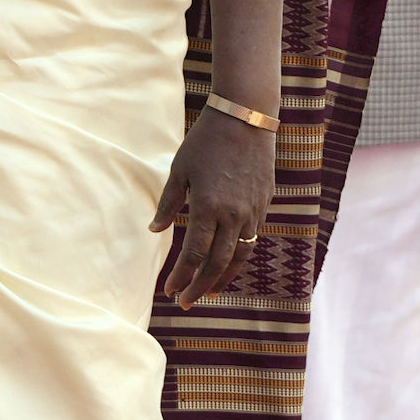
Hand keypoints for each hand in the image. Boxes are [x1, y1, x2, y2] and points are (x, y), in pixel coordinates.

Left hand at [152, 106, 276, 305]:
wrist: (246, 118)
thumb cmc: (206, 141)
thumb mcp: (180, 170)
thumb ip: (168, 203)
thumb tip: (154, 230)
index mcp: (209, 207)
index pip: (195, 254)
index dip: (182, 276)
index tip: (170, 290)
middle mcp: (234, 215)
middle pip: (219, 263)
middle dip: (201, 286)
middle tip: (187, 301)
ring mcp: (252, 211)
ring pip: (240, 255)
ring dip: (224, 277)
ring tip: (210, 291)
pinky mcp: (264, 203)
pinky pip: (252, 237)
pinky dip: (239, 255)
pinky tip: (228, 261)